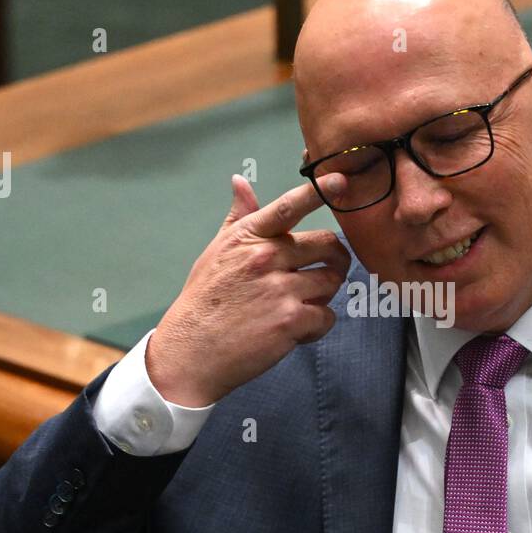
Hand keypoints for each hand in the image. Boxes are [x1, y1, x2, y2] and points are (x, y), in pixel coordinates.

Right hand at [144, 173, 350, 406]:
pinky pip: (326, 317)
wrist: (190, 351)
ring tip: (302, 306)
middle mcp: (265, 257)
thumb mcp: (216, 251)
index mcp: (248, 237)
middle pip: (327, 246)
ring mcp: (280, 289)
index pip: (288, 207)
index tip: (341, 181)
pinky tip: (296, 332)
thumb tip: (240, 181)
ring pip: (331, 282)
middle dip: (336, 259)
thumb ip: (238, 217)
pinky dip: (317, 326)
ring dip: (324, 296)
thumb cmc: (204, 301)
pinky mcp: (290, 321)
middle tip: (329, 272)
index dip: (319, 192)